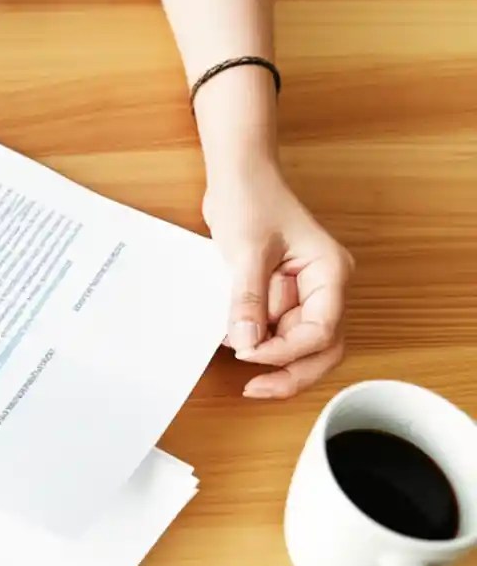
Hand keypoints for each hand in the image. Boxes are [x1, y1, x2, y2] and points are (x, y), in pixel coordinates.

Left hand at [204, 162, 353, 398]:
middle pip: (322, 349)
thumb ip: (248, 298)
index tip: (248, 351)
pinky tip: (234, 338)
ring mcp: (306, 292)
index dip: (286, 350)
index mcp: (331, 273)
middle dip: (290, 372)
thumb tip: (248, 340)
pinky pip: (278, 328)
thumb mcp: (246, 250)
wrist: (238, 176)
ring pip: (301, 344)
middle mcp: (325, 287)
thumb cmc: (251, 198)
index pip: (321, 331)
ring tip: (237, 354)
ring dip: (273, 358)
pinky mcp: (283, 294)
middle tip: (254, 388)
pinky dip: (259, 339)